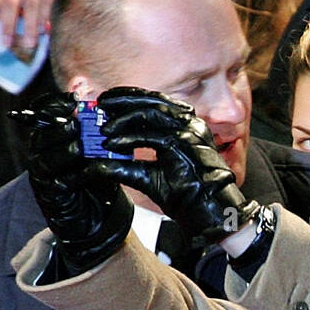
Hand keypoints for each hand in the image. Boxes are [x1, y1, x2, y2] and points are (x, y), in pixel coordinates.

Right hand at [11, 92, 132, 274]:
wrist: (94, 215)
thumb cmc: (95, 176)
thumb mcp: (97, 147)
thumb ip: (95, 127)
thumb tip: (98, 100)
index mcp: (49, 136)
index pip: (42, 112)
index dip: (55, 104)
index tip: (74, 99)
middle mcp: (40, 153)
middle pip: (42, 134)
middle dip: (59, 127)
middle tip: (76, 124)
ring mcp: (42, 175)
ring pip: (46, 158)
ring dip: (65, 151)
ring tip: (81, 146)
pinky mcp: (50, 194)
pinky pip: (58, 182)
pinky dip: (74, 175)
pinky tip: (89, 171)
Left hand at [93, 87, 260, 249]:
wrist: (211, 212)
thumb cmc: (189, 195)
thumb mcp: (149, 177)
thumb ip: (126, 166)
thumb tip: (99, 165)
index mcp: (186, 126)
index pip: (156, 101)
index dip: (129, 97)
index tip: (108, 100)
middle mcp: (191, 124)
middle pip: (153, 101)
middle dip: (123, 101)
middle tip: (101, 106)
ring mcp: (191, 132)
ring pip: (152, 113)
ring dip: (123, 120)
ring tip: (104, 130)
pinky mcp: (188, 145)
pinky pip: (154, 136)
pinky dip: (130, 139)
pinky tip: (114, 145)